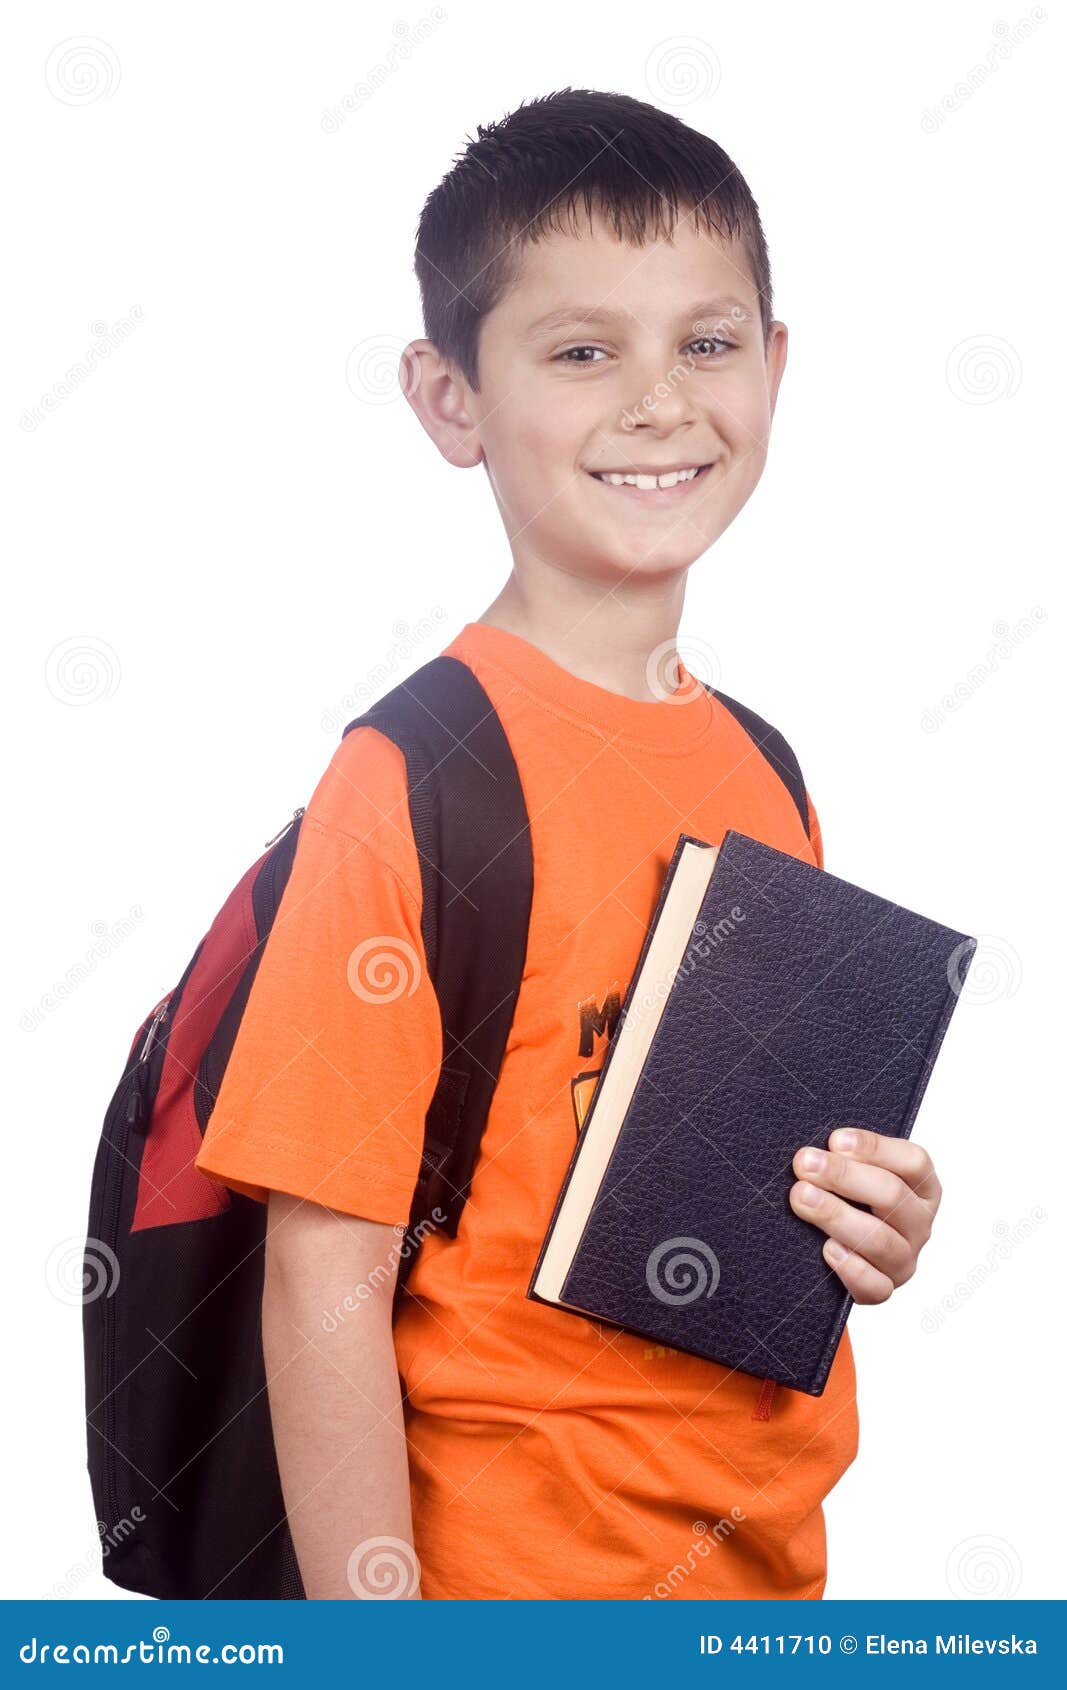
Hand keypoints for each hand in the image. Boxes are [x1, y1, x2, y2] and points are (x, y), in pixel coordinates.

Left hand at [789, 1128, 940, 1303]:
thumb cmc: (849, 1199)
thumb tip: (814, 1147)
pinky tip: (827, 1249)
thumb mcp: (856, 1172)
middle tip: (805, 1164)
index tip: (835, 1140)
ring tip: (802, 1198)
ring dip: (837, 1215)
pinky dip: (851, 1267)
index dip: (875, 1148)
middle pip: (891, 1195)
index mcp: (922, 1187)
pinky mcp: (885, 1287)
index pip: (913, 1162)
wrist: (837, 1249)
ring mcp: (905, 1258)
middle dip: (843, 1176)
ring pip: (880, 1239)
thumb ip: (845, 1157)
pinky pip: (875, 1286)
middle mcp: (919, 1222)